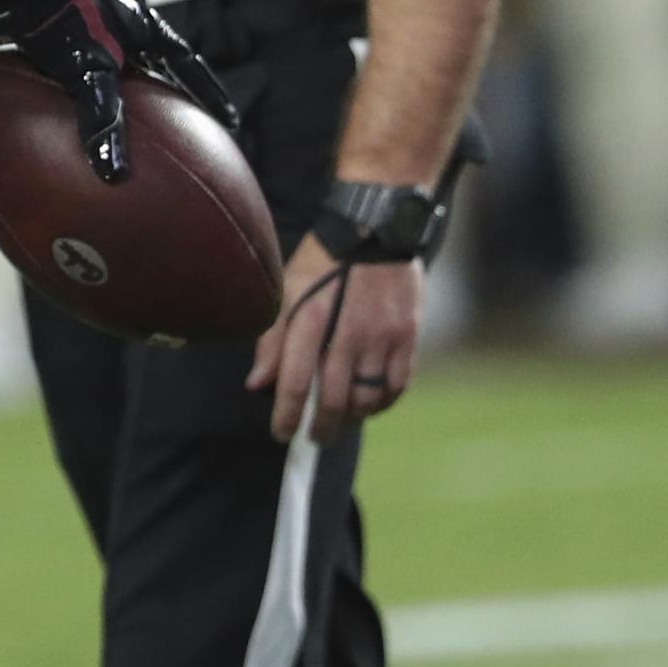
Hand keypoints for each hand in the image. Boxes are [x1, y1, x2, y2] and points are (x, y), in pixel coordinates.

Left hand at [0, 0, 233, 181]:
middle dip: (176, 92)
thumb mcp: (89, 73)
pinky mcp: (72, 29)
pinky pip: (95, 64)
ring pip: (130, 63)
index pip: (190, 68)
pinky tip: (89, 104)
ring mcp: (102, 25)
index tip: (228, 120)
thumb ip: (103, 119)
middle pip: (164, 64)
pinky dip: (99, 85)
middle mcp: (130, 26)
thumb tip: (115, 172)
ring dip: (138, 88)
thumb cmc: (64, 21)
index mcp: (147, 30)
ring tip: (144, 118)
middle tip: (190, 121)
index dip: (208, 94)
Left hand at [245, 237, 422, 442]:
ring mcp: (383, 335)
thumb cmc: (324, 260)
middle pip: (335, 399)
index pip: (296, 382)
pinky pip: (398, 385)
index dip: (287, 416)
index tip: (281, 435)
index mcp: (311, 317)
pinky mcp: (408, 335)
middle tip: (314, 438)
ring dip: (352, 418)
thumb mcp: (288, 290)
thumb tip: (258, 384)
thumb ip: (273, 339)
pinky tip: (371, 405)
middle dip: (321, 427)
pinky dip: (383, 403)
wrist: (377, 228)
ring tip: (341, 421)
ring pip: (368, 398)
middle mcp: (348, 331)